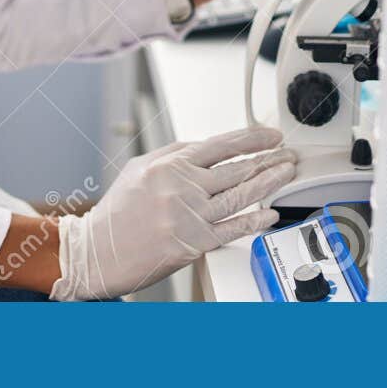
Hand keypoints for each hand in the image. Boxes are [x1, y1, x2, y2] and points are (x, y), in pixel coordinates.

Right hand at [49, 126, 295, 300]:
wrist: (98, 251)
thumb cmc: (117, 213)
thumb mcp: (140, 168)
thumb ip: (174, 153)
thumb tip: (206, 147)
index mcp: (170, 165)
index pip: (221, 144)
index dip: (252, 138)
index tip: (270, 135)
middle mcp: (183, 187)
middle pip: (237, 169)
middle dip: (269, 159)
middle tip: (288, 154)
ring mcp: (191, 216)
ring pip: (241, 196)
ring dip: (270, 183)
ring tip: (287, 174)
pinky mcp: (195, 243)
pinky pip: (233, 229)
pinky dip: (255, 220)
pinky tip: (271, 213)